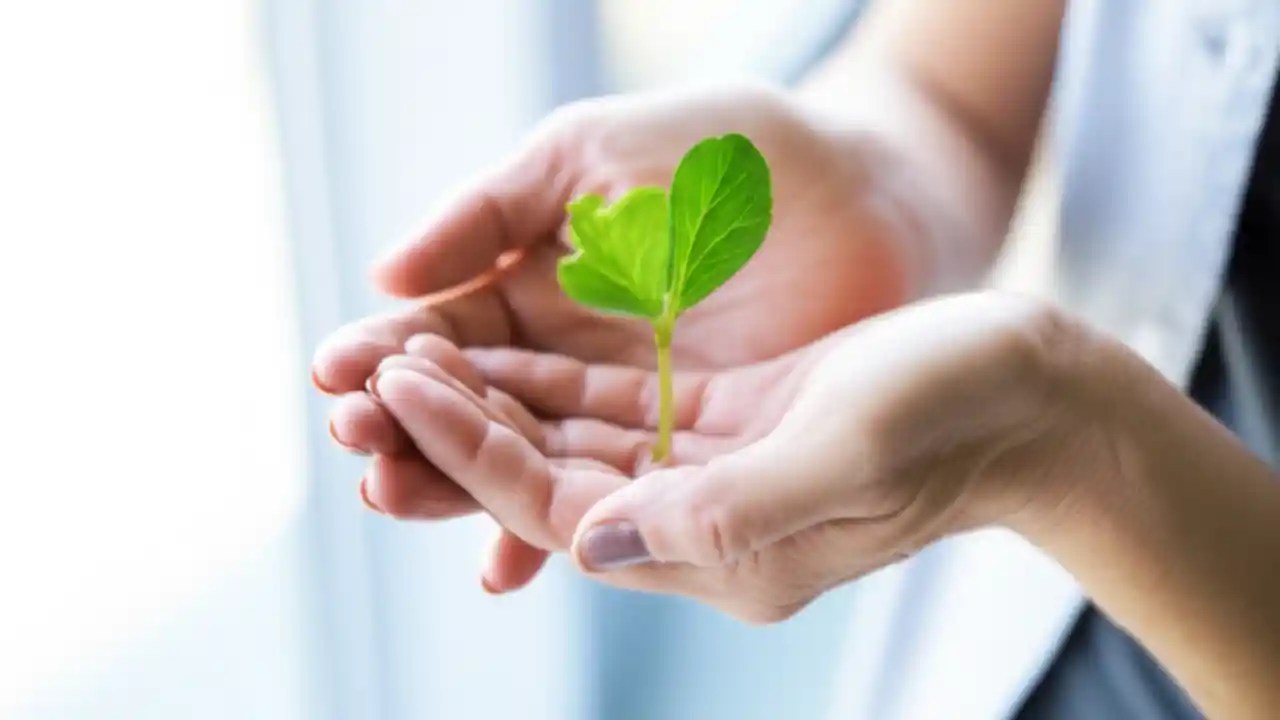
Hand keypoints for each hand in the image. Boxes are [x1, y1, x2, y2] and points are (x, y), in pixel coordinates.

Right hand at [313, 86, 922, 587]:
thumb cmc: (731, 149)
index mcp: (535, 279)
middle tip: (357, 445)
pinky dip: (555, 526)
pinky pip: (609, 494)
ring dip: (457, 482)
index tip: (334, 374)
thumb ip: (492, 211)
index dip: (387, 352)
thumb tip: (385, 272)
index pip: (444, 329)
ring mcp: (624, 406)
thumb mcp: (592, 156)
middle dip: (406, 426)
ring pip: (525, 456)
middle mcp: (567, 352)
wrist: (868, 191)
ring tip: (397, 494)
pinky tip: (505, 557)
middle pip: (468, 404)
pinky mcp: (683, 447)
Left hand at [371, 292, 1094, 619]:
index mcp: (715, 552)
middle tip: (377, 364)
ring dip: (495, 398)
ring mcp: (708, 476)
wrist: (1029, 401)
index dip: (474, 447)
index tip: (408, 381)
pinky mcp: (725, 427)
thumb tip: (589, 539)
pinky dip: (554, 380)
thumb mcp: (841, 456)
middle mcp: (699, 526)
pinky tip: (499, 344)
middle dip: (460, 427)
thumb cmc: (952, 419)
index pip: (558, 506)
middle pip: (547, 479)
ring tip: (415, 348)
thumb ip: (719, 512)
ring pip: (572, 442)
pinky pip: (616, 409)